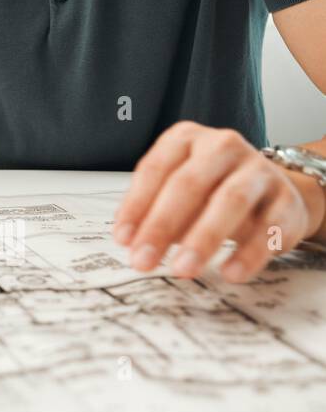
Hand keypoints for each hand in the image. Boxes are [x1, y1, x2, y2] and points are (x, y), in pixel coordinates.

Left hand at [113, 121, 324, 282]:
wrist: (275, 190)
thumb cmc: (212, 190)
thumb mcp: (178, 194)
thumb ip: (154, 211)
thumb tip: (132, 242)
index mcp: (186, 138)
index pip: (155, 170)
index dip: (136, 206)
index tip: (123, 240)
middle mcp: (222, 146)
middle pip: (189, 184)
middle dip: (162, 226)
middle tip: (144, 260)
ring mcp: (259, 169)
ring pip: (230, 200)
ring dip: (204, 238)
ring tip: (183, 269)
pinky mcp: (287, 199)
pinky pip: (269, 227)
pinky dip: (249, 253)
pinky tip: (230, 273)